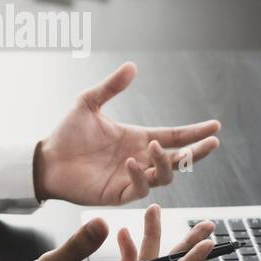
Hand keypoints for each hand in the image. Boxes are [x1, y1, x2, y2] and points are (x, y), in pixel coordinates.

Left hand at [33, 62, 219, 204]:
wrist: (45, 159)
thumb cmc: (67, 133)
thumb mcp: (89, 103)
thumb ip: (112, 87)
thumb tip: (132, 66)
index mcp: (137, 138)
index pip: (174, 136)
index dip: (195, 133)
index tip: (215, 126)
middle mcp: (140, 159)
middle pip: (179, 159)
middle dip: (197, 152)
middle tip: (211, 143)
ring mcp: (131, 178)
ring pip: (164, 175)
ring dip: (165, 162)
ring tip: (153, 145)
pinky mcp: (118, 194)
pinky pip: (138, 187)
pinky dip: (139, 175)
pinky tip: (130, 161)